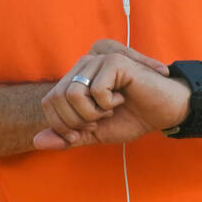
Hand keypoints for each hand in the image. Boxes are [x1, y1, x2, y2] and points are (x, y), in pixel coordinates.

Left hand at [34, 47, 188, 150]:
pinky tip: (123, 97)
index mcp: (75, 78)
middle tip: (101, 119)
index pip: (48, 102)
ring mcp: (98, 59)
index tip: (86, 131)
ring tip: (111, 108)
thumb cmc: (131, 118)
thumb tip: (36, 142)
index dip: (63, 125)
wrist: (164, 112)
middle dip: (78, 121)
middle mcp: (83, 64)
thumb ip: (68, 136)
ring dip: (93, 113)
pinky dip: (108, 104)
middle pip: (57, 99)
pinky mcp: (114, 60)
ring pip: (73, 94)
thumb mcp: (95, 133)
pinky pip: (95, 90)